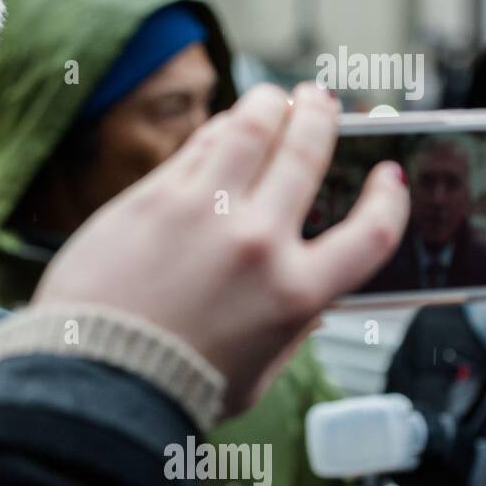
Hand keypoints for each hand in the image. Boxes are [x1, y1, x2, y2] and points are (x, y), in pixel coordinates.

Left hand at [34, 82, 408, 413]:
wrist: (96, 378)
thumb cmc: (171, 387)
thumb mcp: (256, 375)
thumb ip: (289, 335)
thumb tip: (310, 307)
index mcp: (296, 293)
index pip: (370, 234)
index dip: (388, 200)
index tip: (389, 179)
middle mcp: (259, 243)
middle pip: (307, 155)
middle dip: (321, 119)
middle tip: (321, 102)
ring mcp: (205, 212)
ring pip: (251, 130)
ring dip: (270, 104)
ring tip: (273, 97)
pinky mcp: (154, 197)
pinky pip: (198, 146)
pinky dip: (218, 129)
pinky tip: (222, 127)